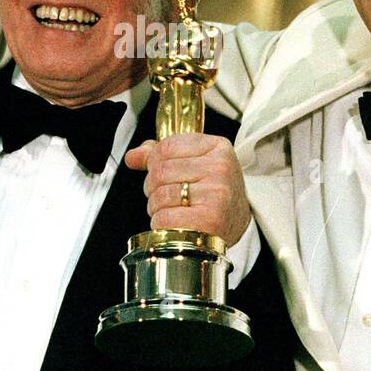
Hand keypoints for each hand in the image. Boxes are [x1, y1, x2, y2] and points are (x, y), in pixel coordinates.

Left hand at [124, 133, 250, 246]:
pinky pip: (164, 218)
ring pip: (159, 195)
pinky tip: (176, 223)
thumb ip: (162, 155)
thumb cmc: (214, 192)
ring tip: (173, 210)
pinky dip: (162, 224)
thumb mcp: (196, 163)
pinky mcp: (210, 219)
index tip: (162, 173)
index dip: (154, 161)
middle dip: (153, 187)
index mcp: (217, 147)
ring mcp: (216, 193)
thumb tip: (133, 156)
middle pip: (160, 171)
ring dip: (156, 207)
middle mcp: (220, 168)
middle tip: (166, 195)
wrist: (238, 223)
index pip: (166, 146)